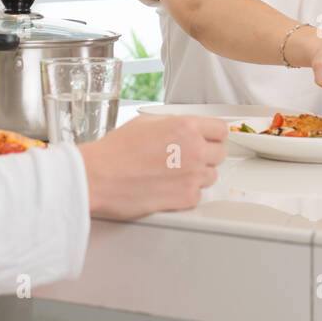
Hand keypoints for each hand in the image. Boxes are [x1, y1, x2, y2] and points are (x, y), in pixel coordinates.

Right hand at [78, 115, 226, 219]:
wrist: (99, 177)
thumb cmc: (116, 151)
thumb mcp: (147, 122)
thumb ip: (174, 124)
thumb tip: (186, 128)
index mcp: (186, 127)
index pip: (221, 130)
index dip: (213, 136)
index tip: (209, 140)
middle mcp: (194, 150)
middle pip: (220, 154)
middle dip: (207, 155)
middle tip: (188, 158)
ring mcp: (193, 176)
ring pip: (211, 176)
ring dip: (198, 175)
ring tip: (173, 174)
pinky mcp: (186, 198)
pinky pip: (198, 195)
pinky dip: (186, 193)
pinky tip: (168, 187)